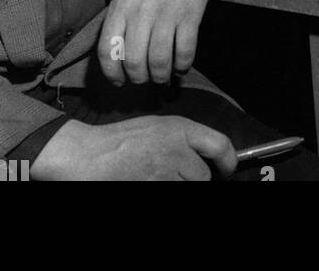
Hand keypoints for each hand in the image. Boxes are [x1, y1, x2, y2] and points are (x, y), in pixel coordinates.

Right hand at [31, 115, 235, 180]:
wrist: (89, 156)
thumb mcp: (157, 126)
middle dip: (195, 179)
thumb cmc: (120, 139)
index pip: (220, 145)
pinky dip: (164, 189)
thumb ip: (183, 138)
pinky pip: (170, 192)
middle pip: (202, 176)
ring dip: (178, 184)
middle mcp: (176, 151)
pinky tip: (150, 180)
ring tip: (159, 175)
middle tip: (181, 175)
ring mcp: (164, 174)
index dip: (229, 162)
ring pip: (186, 187)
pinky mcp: (153, 188)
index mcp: (179, 129)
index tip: (228, 169)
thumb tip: (204, 152)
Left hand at [99, 0, 231, 85]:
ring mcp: (167, 14)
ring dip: (161, 76)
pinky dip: (183, 66)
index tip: (120, 81)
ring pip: (158, 63)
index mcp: (120, 6)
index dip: (112, 74)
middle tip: (145, 79)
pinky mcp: (191, 15)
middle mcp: (140, 13)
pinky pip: (184, 52)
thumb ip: (122, 15)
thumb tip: (120, 50)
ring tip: (163, 76)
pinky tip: (182, 66)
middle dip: (139, 79)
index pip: (107, 52)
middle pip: (134, 63)